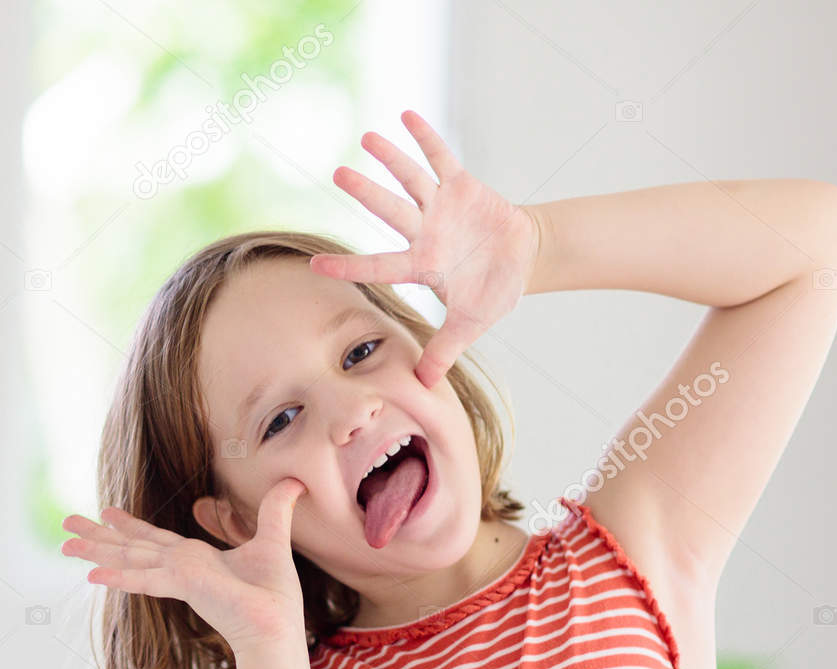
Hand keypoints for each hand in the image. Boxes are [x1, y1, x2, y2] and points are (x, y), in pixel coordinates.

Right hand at [62, 479, 308, 653]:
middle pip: (132, 546)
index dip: (130, 525)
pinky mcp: (184, 586)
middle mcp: (180, 567)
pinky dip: (119, 576)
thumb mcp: (274, 540)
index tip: (106, 512)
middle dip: (99, 535)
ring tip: (64, 544)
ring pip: (129, 559)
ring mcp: (178, 578)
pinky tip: (92, 575)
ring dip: (96, 551)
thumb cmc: (274, 595)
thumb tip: (294, 482)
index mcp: (195, 560)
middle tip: (66, 525)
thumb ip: (277, 510)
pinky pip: (145, 579)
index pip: (156, 539)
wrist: (276, 628)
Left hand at [310, 109, 542, 388]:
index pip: (379, 264)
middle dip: (367, 193)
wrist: (523, 259)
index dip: (349, 265)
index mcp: (423, 264)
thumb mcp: (470, 324)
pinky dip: (426, 138)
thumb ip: (445, 349)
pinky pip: (441, 158)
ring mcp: (442, 207)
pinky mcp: (463, 186)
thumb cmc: (492, 291)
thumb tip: (423, 385)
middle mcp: (425, 232)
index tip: (314, 264)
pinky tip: (407, 116)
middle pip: (391, 211)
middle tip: (337, 174)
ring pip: (411, 180)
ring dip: (392, 159)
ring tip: (368, 138)